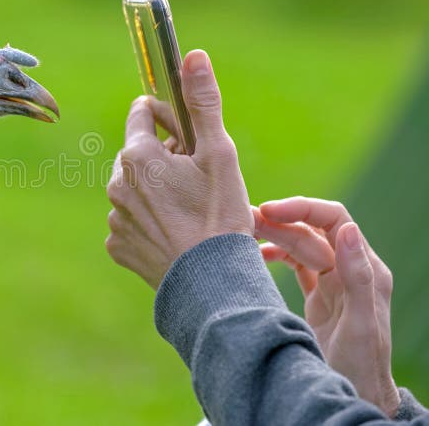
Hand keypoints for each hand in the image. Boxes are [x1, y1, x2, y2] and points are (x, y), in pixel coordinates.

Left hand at [105, 50, 252, 288]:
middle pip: (138, 152)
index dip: (167, 116)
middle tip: (196, 176)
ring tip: (190, 208)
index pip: (141, 112)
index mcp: (137, 155)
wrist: (211, 284)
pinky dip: (149, 220)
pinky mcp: (118, 246)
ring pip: (135, 187)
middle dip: (163, 155)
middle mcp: (117, 183)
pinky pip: (131, 221)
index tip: (188, 132)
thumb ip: (202, 103)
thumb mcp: (218, 153)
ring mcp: (115, 217)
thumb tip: (192, 54)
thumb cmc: (219, 215)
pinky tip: (175, 231)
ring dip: (156, 188)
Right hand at [254, 197, 399, 416]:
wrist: (355, 395)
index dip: (301, 208)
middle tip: (240, 219)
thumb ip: (357, 277)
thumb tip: (347, 229)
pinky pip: (295, 264)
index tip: (269, 209)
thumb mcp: (360, 323)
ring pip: (298, 245)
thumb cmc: (359, 366)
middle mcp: (349, 268)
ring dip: (272, 235)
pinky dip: (274, 255)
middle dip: (276, 221)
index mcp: (364, 269)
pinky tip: (256, 254)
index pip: (333, 220)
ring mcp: (332, 281)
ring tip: (241, 231)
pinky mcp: (318, 294)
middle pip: (308, 231)